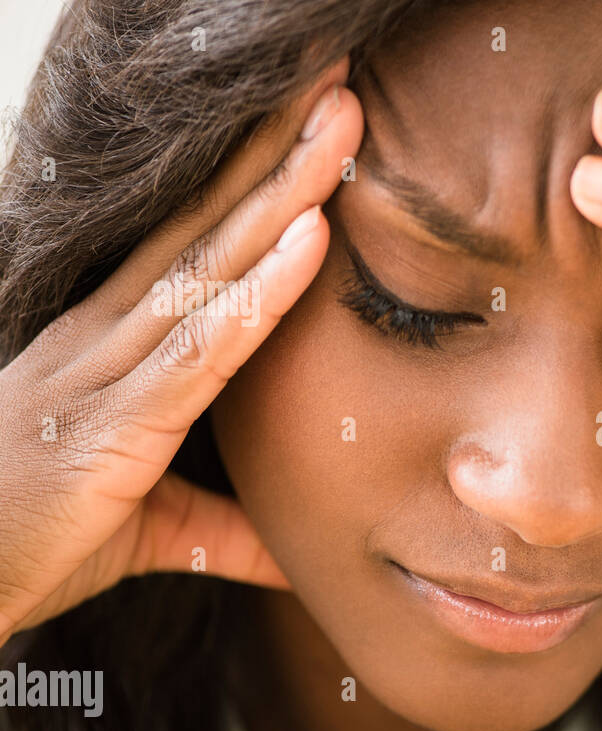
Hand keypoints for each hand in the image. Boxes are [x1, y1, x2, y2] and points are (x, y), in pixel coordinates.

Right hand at [0, 58, 362, 645]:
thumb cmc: (35, 541)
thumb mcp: (151, 530)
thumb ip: (225, 530)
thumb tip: (291, 550)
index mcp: (117, 344)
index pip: (200, 243)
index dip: (257, 182)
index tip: (312, 125)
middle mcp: (114, 336)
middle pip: (210, 226)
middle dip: (279, 154)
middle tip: (339, 83)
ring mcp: (115, 370)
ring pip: (215, 263)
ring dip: (285, 192)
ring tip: (341, 124)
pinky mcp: (121, 422)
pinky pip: (205, 344)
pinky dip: (259, 290)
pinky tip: (307, 236)